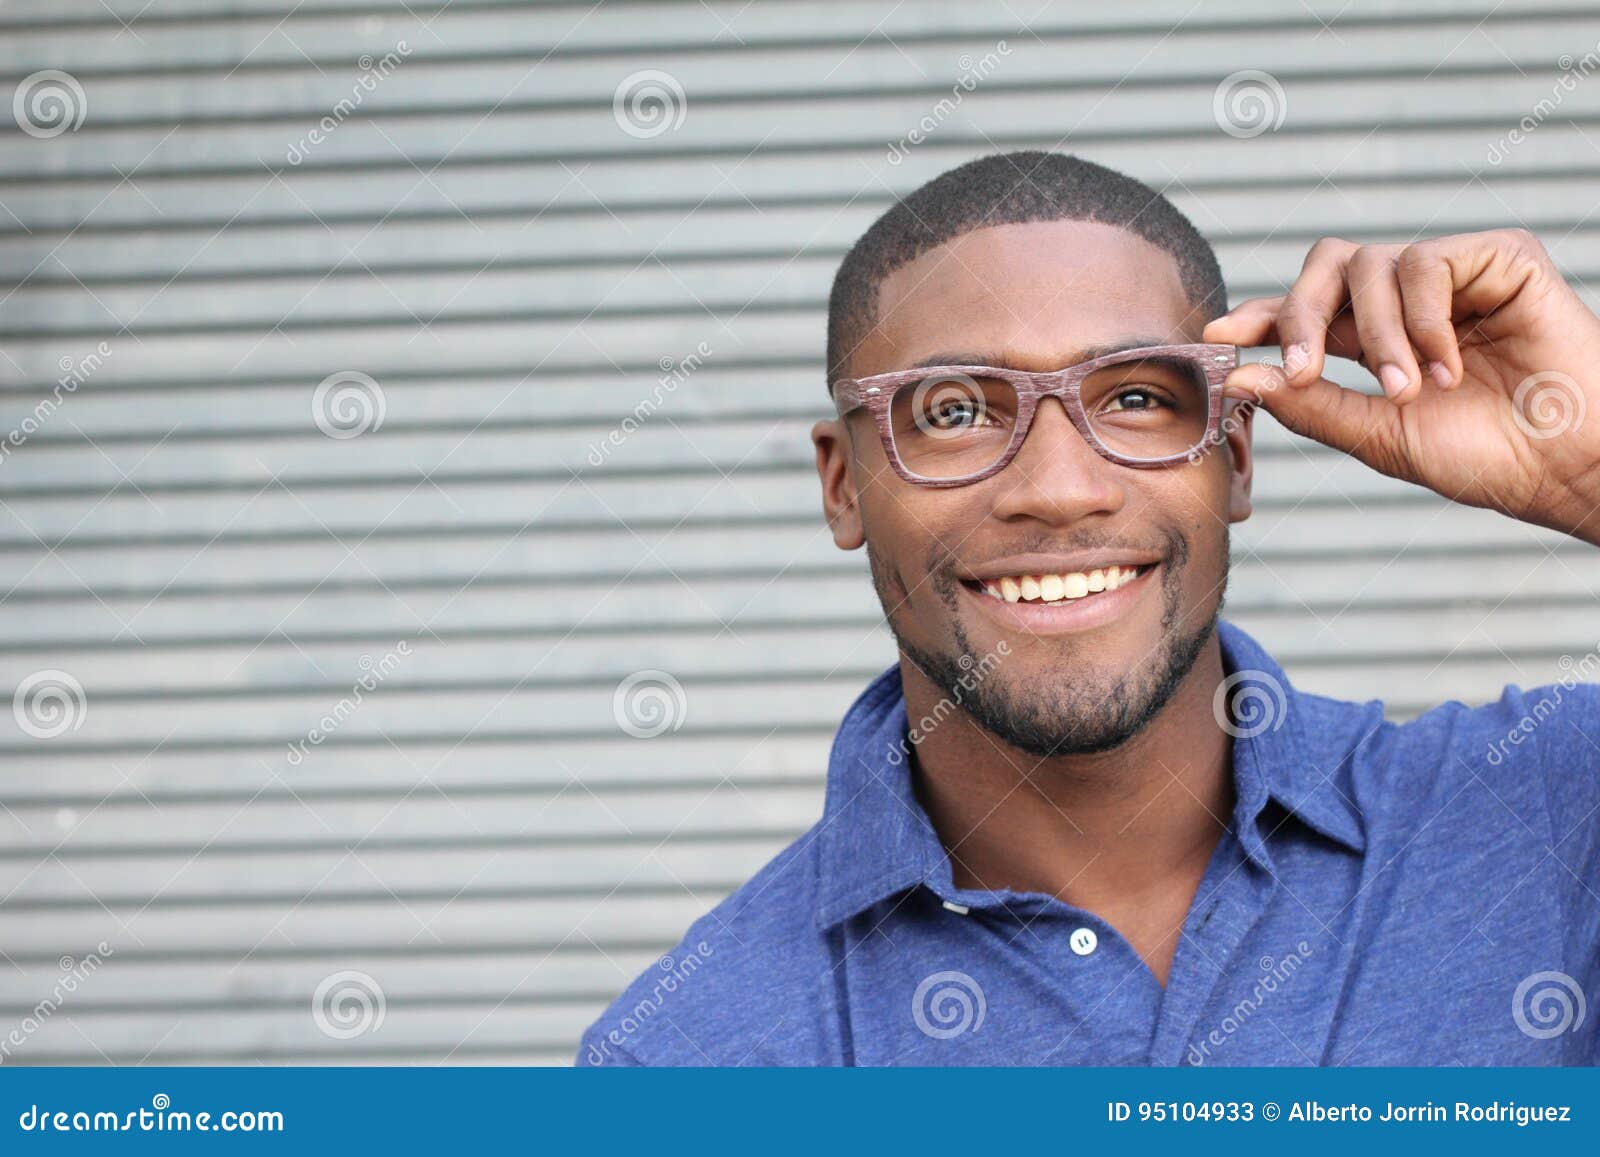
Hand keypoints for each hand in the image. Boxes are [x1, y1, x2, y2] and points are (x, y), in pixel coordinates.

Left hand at [1203, 229, 1599, 544]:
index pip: (1304, 309)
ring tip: (1411, 390)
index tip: (1217, 335)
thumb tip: (1240, 374)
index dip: (1260, 316)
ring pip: (1373, 265)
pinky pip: (1427, 262)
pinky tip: (1452, 366)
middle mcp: (1410, 299)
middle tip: (1303, 368)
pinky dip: (1425, 319)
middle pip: (1326, 267)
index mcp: (1376, 339)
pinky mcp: (1499, 255)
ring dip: (1376, 335)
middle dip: (1299, 314)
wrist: (1564, 464)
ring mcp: (1456, 273)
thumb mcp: (1380, 436)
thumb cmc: (1485, 456)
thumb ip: (1312, 404)